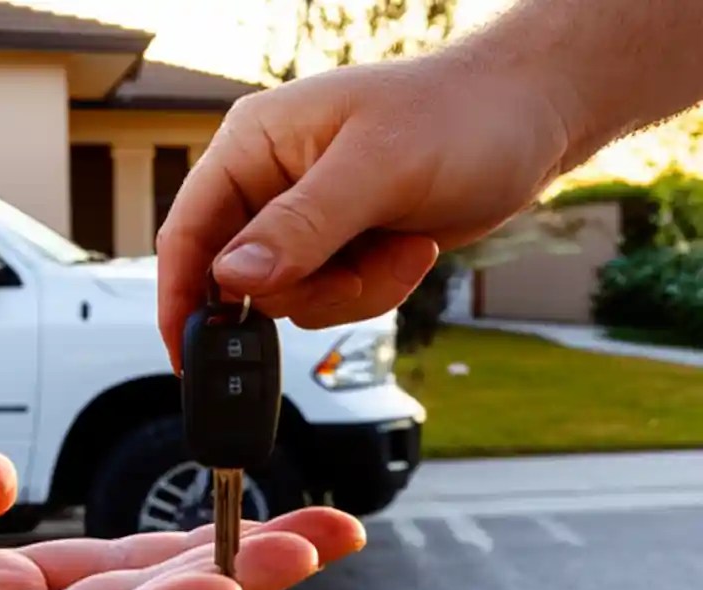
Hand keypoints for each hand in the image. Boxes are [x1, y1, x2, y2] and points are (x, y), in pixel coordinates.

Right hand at [156, 52, 571, 370]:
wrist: (530, 117)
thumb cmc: (461, 114)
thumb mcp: (377, 169)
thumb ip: (301, 227)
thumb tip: (234, 279)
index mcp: (253, 145)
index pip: (189, 231)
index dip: (181, 297)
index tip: (187, 353)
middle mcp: (269, 183)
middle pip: (241, 281)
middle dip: (307, 290)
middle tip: (358, 267)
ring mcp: (305, 220)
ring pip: (291, 299)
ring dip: (352, 290)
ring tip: (399, 245)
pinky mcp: (339, 246)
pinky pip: (332, 299)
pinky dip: (373, 289)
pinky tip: (407, 249)